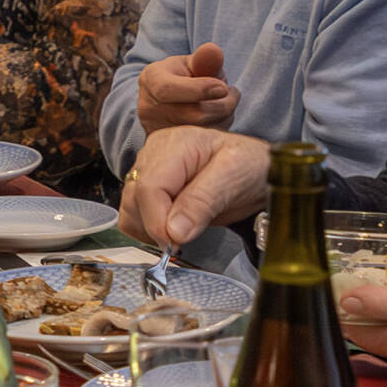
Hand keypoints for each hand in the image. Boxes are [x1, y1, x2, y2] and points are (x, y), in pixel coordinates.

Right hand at [118, 128, 268, 245]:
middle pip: (133, 199)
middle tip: (185, 237)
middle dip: (155, 226)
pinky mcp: (149, 187)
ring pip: (129, 209)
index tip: (174, 242)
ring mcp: (148, 170)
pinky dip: (148, 229)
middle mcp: (154, 154)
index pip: (148, 188)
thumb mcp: (234, 178)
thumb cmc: (250, 166)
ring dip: (150, 229)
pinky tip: (173, 226)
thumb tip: (173, 232)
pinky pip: (133, 214)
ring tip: (184, 228)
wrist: (257, 169)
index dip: (157, 221)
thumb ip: (202, 202)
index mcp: (174, 145)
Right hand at [136, 43, 238, 134]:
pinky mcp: (171, 147)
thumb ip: (205, 58)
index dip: (200, 89)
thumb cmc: (187, 76)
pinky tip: (220, 119)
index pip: (168, 89)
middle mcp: (148, 108)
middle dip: (222, 105)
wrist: (172, 101)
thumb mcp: (194, 62)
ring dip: (224, 118)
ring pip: (201, 131)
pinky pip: (202, 144)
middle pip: (192, 114)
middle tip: (233, 94)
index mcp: (151, 79)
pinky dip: (218, 131)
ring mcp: (157, 131)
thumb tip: (213, 51)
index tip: (223, 87)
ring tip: (226, 104)